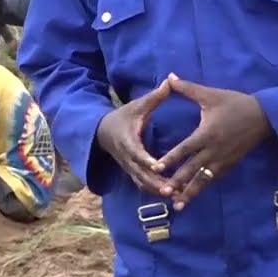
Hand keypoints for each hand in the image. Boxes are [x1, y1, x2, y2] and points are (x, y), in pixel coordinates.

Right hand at [94, 78, 171, 194]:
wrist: (101, 130)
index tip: (159, 166)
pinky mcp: (132, 172)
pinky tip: (172, 196)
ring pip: (142, 182)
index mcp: (126, 139)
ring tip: (176, 196)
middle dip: (156, 182)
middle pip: (140, 173)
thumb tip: (171, 79)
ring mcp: (128, 166)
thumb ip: (155, 96)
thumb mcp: (137, 105)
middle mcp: (126, 156)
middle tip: (173, 190)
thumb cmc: (123, 116)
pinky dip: (155, 191)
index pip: (136, 152)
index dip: (146, 160)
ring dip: (157, 190)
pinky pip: (142, 185)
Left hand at [153, 74, 271, 210]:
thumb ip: (187, 88)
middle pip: (193, 170)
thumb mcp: (210, 94)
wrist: (267, 116)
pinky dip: (203, 188)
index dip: (170, 159)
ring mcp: (223, 159)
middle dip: (178, 183)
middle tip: (163, 195)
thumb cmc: (236, 104)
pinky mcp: (230, 164)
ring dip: (191, 192)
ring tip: (178, 206)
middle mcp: (214, 150)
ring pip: (204, 179)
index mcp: (207, 133)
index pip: (185, 149)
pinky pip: (214, 179)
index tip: (156, 169)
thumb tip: (168, 76)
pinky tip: (193, 197)